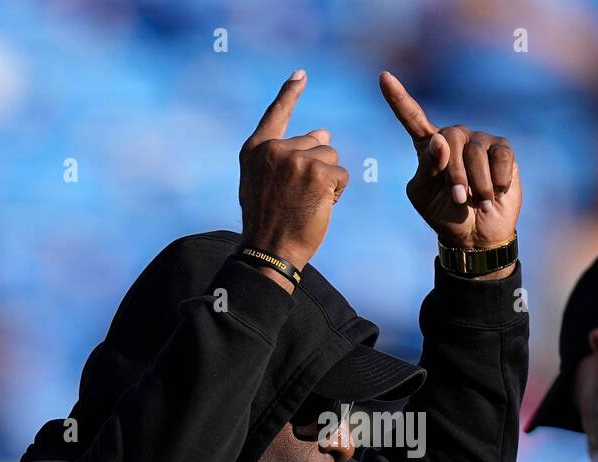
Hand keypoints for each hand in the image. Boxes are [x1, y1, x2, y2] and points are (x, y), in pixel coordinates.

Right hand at [239, 70, 348, 275]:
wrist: (269, 250)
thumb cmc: (269, 222)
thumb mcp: (266, 183)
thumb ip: (287, 156)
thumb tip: (324, 132)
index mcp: (256, 150)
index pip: (276, 114)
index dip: (289, 93)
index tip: (301, 74)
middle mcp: (274, 149)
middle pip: (315, 143)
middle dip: (317, 168)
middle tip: (300, 197)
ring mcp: (296, 159)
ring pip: (331, 159)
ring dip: (328, 182)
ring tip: (308, 203)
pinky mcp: (318, 172)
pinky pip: (341, 176)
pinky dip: (337, 193)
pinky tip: (319, 207)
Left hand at [379, 71, 520, 250]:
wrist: (477, 234)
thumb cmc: (445, 214)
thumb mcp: (425, 196)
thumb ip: (428, 168)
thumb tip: (441, 140)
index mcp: (426, 146)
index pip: (411, 117)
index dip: (398, 98)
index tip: (383, 77)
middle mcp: (452, 137)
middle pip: (450, 141)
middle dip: (455, 174)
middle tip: (460, 199)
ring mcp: (478, 140)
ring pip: (476, 152)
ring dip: (477, 183)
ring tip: (479, 202)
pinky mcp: (501, 148)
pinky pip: (500, 157)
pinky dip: (497, 180)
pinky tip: (497, 192)